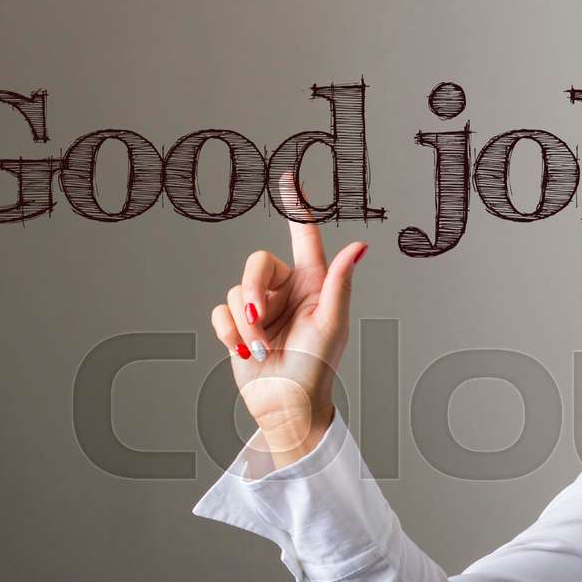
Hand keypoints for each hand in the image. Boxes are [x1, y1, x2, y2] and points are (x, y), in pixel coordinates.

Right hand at [209, 170, 368, 459]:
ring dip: (245, 323)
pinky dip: (229, 332)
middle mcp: (287, 289)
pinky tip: (242, 350)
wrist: (287, 404)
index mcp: (314, 282)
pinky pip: (220, 311)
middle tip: (262, 323)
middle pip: (255, 264)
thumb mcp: (331, 323)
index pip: (303, 236)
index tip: (289, 177)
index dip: (296, 207)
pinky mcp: (238, 324)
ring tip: (260, 348)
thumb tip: (360, 246)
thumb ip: (339, 283)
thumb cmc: (318, 366)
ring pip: (236, 290)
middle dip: (253, 294)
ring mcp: (262, 306)